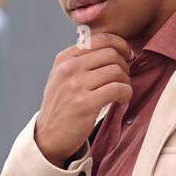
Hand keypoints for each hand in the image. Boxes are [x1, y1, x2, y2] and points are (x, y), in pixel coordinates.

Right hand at [34, 32, 132, 167]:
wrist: (48, 136)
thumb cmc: (62, 107)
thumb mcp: (63, 77)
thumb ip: (81, 61)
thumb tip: (113, 48)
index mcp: (64, 58)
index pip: (100, 39)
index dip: (120, 45)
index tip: (126, 56)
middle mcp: (69, 68)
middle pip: (111, 54)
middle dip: (124, 65)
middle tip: (123, 78)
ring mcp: (76, 85)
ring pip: (116, 71)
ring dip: (126, 81)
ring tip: (122, 91)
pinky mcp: (85, 103)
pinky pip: (117, 89)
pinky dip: (126, 93)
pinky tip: (121, 100)